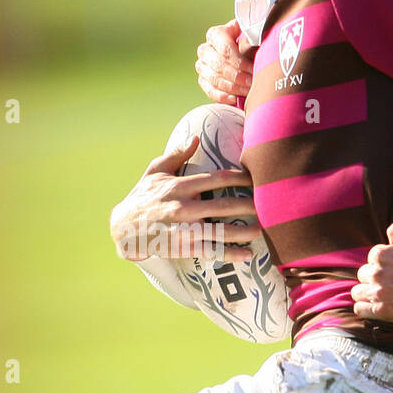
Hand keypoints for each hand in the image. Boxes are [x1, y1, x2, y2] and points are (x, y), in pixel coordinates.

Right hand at [110, 138, 260, 263]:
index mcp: (180, 186)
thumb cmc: (143, 196)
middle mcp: (184, 207)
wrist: (123, 228)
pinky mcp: (184, 247)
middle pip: (225, 205)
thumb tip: (196, 137)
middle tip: (269, 205)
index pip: (217, 179)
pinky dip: (231, 254)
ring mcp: (184, 229)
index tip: (257, 177)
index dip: (240, 177)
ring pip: (222, 230)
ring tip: (264, 230)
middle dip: (250, 205)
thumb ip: (177, 155)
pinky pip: (212, 251)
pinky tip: (248, 255)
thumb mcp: (155, 172)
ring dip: (245, 231)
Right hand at [196, 18, 253, 105]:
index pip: (224, 48)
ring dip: (233, 87)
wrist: (245, 57)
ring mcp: (202, 66)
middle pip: (218, 65)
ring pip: (214, 79)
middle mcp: (205, 50)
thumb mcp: (251, 35)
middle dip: (238, 76)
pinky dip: (223, 97)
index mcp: (215, 35)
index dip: (239, 60)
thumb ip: (251, 32)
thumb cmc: (250, 45)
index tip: (253, 68)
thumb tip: (256, 30)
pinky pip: (210, 91)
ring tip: (248, 92)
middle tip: (253, 83)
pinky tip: (236, 99)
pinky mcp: (203, 81)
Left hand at [352, 223, 392, 324]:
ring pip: (358, 292)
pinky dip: (366, 308)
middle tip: (392, 282)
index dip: (385, 262)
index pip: (372, 257)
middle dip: (375, 277)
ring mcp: (378, 293)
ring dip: (367, 292)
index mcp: (381, 254)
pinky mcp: (382, 311)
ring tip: (381, 295)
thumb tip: (387, 236)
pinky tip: (376, 306)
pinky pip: (360, 309)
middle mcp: (376, 273)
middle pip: (363, 274)